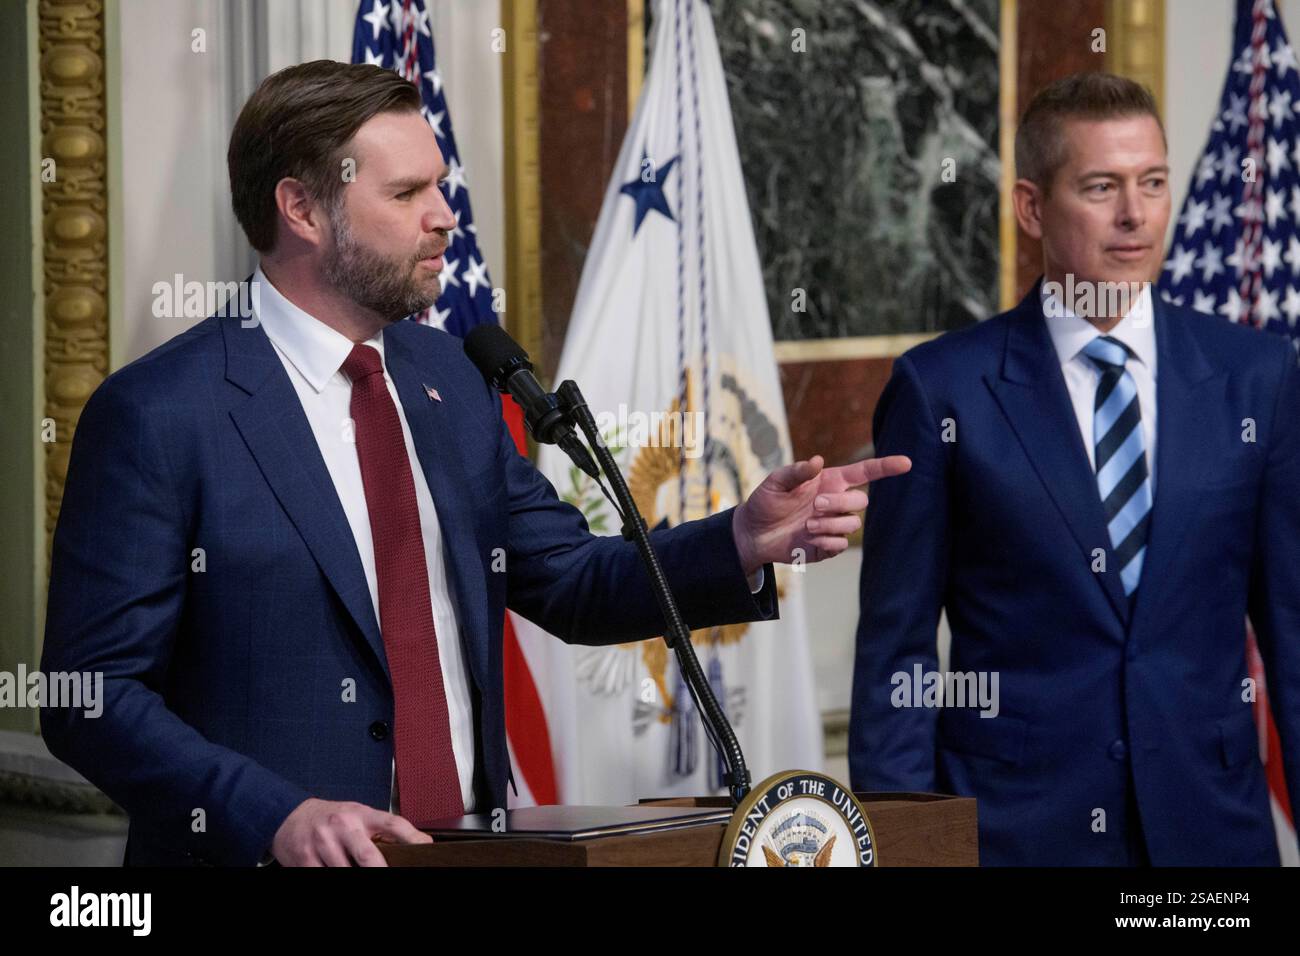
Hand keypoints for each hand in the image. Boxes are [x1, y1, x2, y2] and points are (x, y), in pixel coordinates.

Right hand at [270, 797, 432, 865]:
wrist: (289, 816)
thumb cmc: (331, 818)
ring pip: (344, 871)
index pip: (393, 823)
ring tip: (356, 869)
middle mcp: (342, 826)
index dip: (412, 836)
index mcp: (361, 814)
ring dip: (353, 875)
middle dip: (380, 870)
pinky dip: (332, 877)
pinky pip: (323, 876)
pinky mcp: (305, 859)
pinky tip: (335, 871)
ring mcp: (322, 843)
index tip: (426, 847)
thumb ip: (377, 830)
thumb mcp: (356, 815)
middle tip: (391, 873)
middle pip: (368, 855)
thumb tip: (407, 850)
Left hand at [731, 454, 911, 573]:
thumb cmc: (764, 503)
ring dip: (832, 523)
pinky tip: (810, 538)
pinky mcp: (827, 545)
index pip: (865, 473)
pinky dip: (828, 540)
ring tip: (807, 524)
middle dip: (840, 502)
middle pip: (861, 500)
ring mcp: (833, 524)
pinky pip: (842, 543)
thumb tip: (817, 460)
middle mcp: (836, 502)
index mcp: (829, 482)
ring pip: (854, 523)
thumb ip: (796, 472)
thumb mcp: (775, 483)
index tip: (907, 463)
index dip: (886, 467)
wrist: (752, 534)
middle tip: (814, 505)